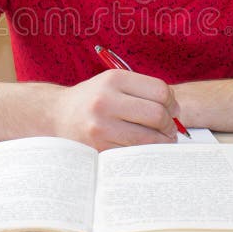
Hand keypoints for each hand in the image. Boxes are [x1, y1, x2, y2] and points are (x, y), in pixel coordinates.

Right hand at [53, 69, 179, 150]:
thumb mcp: (113, 83)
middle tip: (170, 128)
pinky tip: (144, 147)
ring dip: (162, 141)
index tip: (172, 110)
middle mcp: (106, 100)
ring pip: (149, 138)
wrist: (57, 115)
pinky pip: (134, 152)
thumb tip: (175, 109)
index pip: (160, 90)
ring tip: (161, 139)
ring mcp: (101, 125)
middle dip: (170, 124)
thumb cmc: (92, 99)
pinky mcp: (99, 146)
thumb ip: (142, 90)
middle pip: (157, 114)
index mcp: (114, 79)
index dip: (172, 102)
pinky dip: (145, 152)